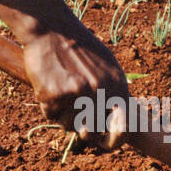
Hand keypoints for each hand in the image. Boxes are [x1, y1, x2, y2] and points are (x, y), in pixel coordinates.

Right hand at [23, 27, 130, 149]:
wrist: (51, 28)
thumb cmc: (78, 46)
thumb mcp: (107, 64)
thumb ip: (114, 91)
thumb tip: (119, 121)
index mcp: (117, 86)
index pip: (122, 128)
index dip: (113, 140)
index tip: (104, 142)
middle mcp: (100, 92)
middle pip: (93, 131)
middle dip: (82, 127)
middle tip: (73, 112)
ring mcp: (77, 95)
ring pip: (69, 126)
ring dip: (62, 116)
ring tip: (60, 91)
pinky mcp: (54, 95)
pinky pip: (50, 116)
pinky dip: (48, 105)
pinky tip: (48, 84)